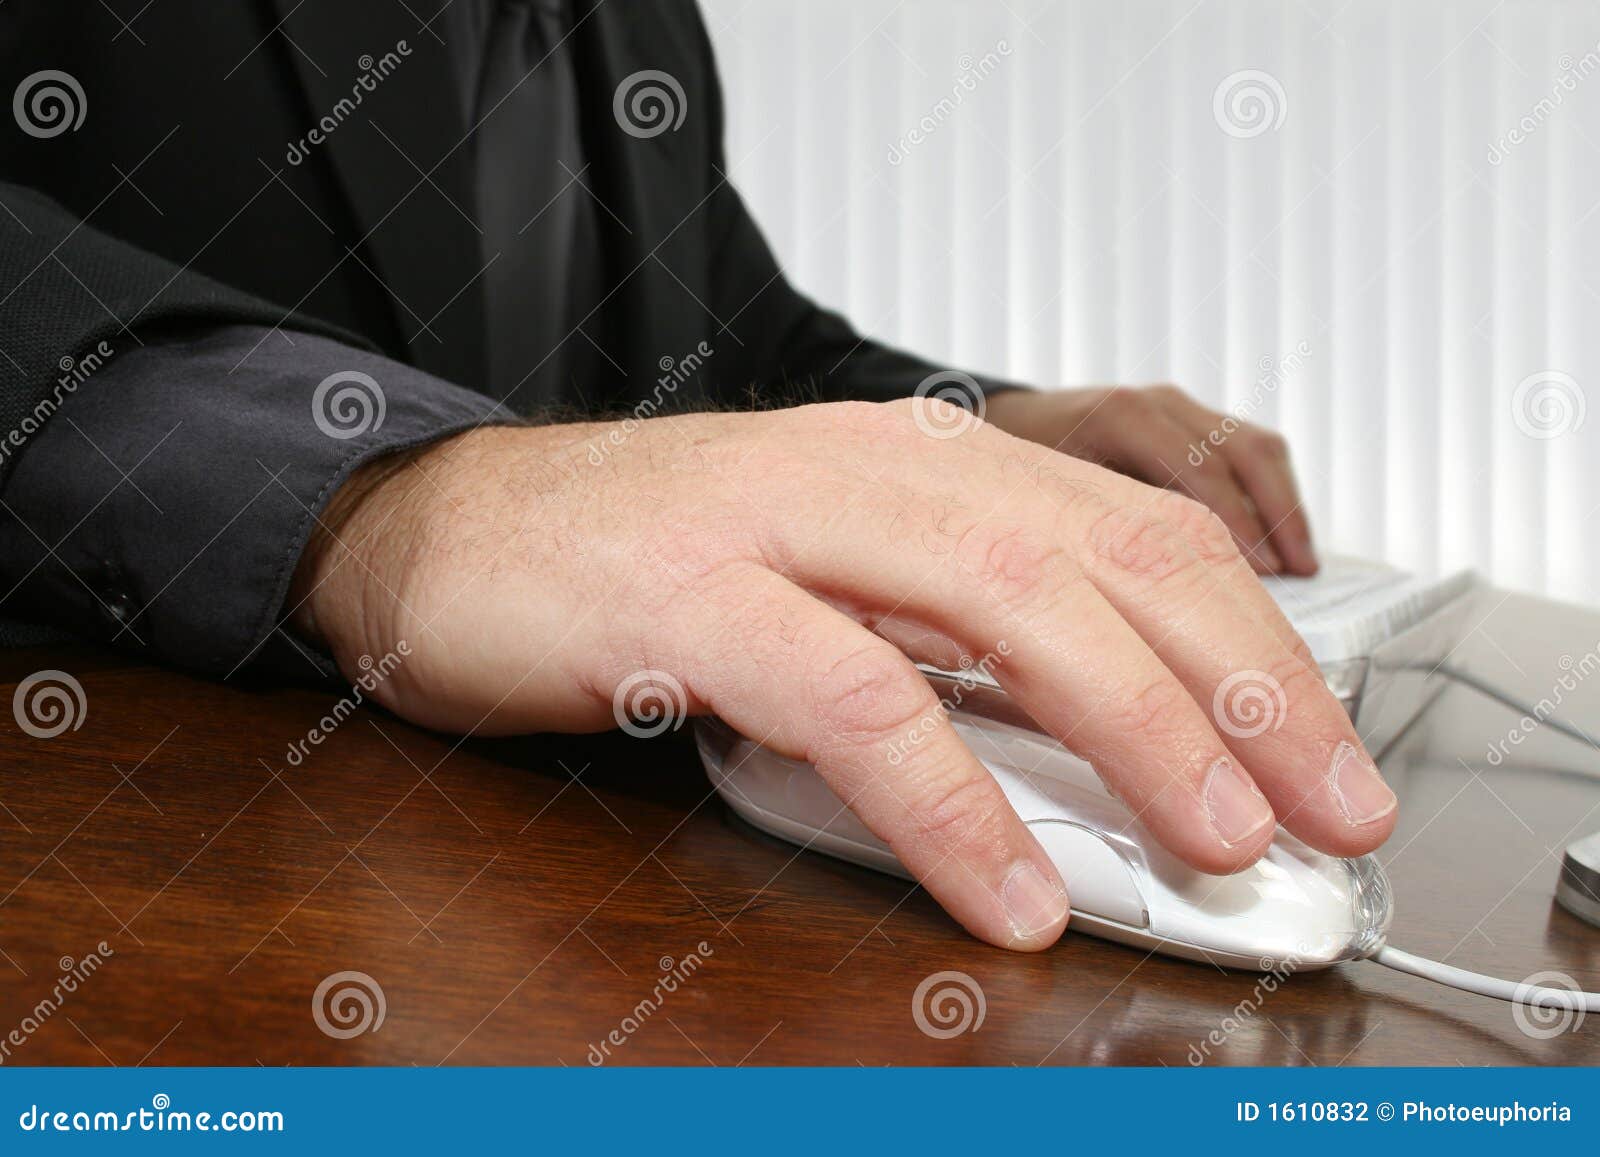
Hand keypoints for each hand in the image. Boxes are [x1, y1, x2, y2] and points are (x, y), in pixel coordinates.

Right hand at [289, 401, 1393, 950]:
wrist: (450, 527)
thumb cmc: (653, 564)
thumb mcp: (834, 583)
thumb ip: (960, 646)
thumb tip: (1109, 751)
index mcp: (926, 465)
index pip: (1138, 533)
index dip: (1255, 644)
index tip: (1328, 754)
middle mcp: (875, 471)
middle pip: (1106, 563)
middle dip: (1242, 690)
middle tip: (1328, 807)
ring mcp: (780, 524)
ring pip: (1004, 609)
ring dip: (1133, 731)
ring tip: (1216, 845)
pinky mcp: (688, 597)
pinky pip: (850, 698)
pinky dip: (946, 799)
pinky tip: (1006, 888)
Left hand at [983, 385, 1316, 574]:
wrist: (1010, 422)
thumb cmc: (1015, 467)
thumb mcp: (1039, 492)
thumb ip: (1092, 524)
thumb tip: (1150, 584)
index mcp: (1121, 416)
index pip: (1199, 469)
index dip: (1237, 524)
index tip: (1263, 574)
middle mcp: (1160, 404)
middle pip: (1242, 454)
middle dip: (1276, 517)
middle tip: (1296, 575)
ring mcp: (1181, 408)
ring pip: (1256, 449)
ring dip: (1285, 507)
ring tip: (1303, 566)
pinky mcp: (1193, 421)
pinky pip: (1249, 452)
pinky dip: (1272, 495)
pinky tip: (1281, 542)